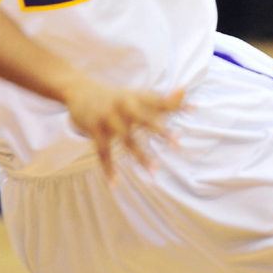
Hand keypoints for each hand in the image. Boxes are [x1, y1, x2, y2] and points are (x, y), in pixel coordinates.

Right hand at [64, 74, 184, 180]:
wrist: (78, 89)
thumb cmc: (114, 96)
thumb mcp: (135, 94)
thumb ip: (160, 98)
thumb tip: (186, 90)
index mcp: (135, 96)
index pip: (159, 100)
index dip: (176, 104)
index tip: (194, 110)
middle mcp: (123, 104)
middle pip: (144, 118)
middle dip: (160, 130)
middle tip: (177, 143)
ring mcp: (107, 116)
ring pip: (126, 139)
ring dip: (141, 156)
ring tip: (155, 171)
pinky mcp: (93, 128)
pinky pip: (102, 152)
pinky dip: (108, 169)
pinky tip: (115, 184)